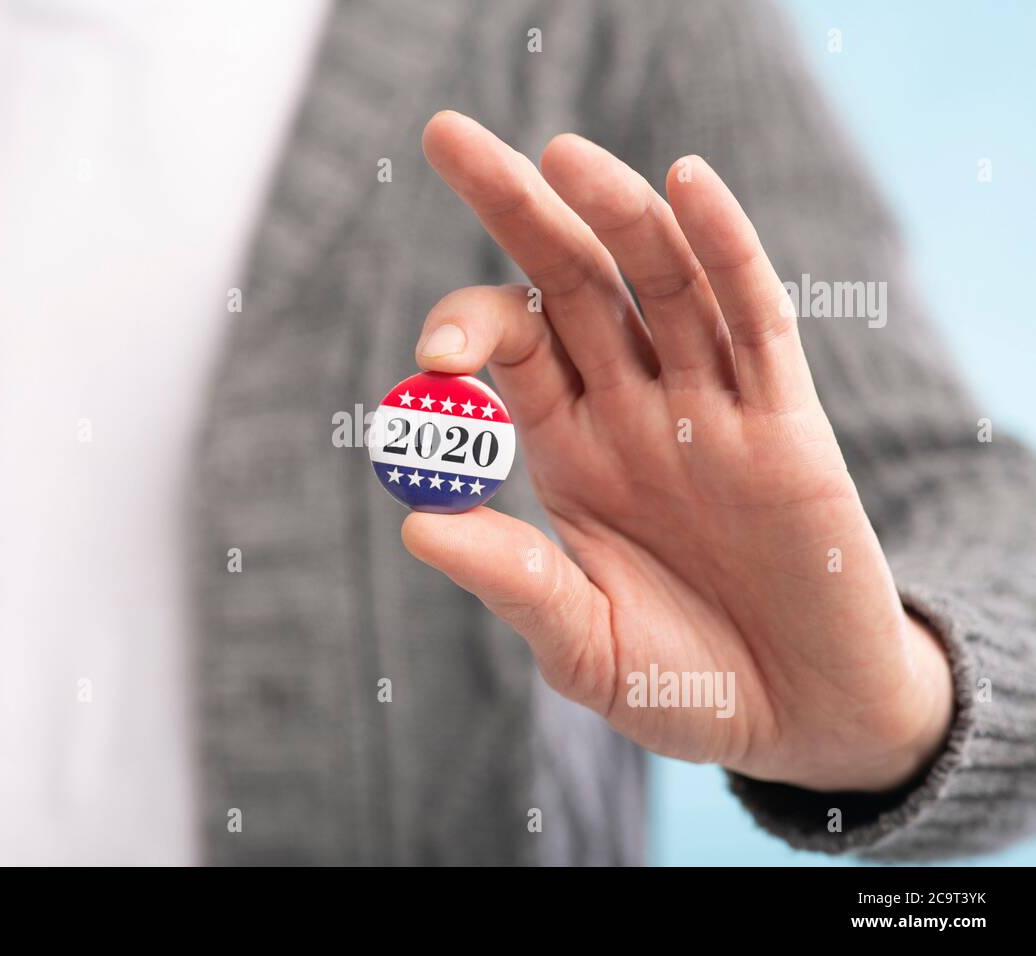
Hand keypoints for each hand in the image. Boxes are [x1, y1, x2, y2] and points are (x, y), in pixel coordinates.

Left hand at [402, 111, 952, 792]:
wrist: (800, 716)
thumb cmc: (685, 683)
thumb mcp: (585, 646)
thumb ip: (515, 584)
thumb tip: (416, 524)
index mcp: (569, 446)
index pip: (509, 346)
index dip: (465, 327)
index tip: (434, 352)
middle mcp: (631, 405)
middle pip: (568, 280)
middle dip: (512, 208)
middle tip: (446, 135)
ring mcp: (709, 403)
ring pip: (656, 280)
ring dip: (612, 211)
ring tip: (561, 154)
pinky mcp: (784, 419)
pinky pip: (753, 317)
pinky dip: (724, 249)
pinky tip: (686, 185)